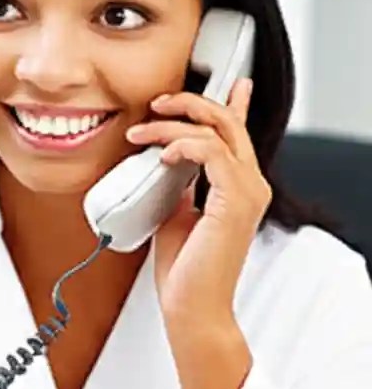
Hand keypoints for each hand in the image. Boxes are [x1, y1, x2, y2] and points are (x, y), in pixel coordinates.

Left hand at [123, 79, 271, 317]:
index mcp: (238, 185)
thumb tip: (165, 162)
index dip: (235, 103)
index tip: (230, 81)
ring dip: (171, 125)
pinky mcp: (235, 202)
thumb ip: (179, 184)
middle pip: (228, 121)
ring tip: (139, 135)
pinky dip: (181, 145)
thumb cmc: (183, 267)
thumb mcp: (175, 211)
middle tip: (156, 104)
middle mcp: (250, 183)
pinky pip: (211, 153)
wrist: (191, 306)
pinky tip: (160, 156)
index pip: (238, 133)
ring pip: (217, 130)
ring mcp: (247, 192)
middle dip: (190, 102)